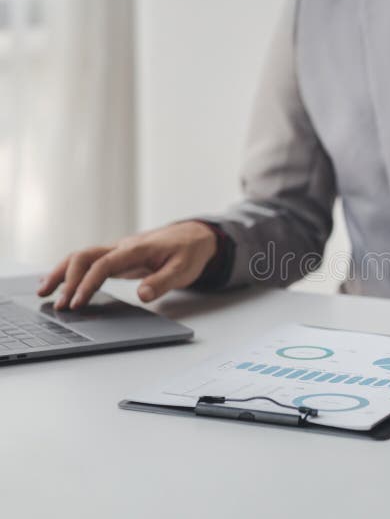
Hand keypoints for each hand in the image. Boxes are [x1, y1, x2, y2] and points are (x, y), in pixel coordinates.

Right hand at [38, 221, 217, 309]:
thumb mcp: (183, 270)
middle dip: (67, 279)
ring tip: (44, 292)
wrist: (194, 236)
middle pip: (84, 256)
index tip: (77, 303)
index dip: (88, 283)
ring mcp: (117, 250)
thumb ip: (162, 282)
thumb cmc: (189, 252)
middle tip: (58, 304)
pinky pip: (88, 261)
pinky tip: (58, 282)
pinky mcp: (117, 256)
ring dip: (62, 273)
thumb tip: (142, 294)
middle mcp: (122, 246)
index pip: (104, 264)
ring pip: (81, 256)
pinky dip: (70, 271)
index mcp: (136, 249)